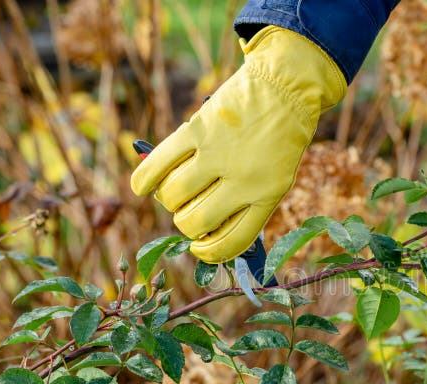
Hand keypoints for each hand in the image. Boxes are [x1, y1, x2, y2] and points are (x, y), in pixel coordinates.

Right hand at [131, 27, 345, 262]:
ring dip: (168, 200)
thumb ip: (246, 205)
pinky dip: (143, 179)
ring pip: (173, 197)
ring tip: (175, 191)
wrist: (285, 86)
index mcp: (268, 195)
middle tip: (188, 212)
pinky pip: (157, 164)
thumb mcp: (276, 178)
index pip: (232, 242)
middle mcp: (243, 179)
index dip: (210, 253)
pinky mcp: (196, 130)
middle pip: (195, 222)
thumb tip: (205, 234)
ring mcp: (218, 154)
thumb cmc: (279, 138)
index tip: (199, 249)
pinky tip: (141, 187)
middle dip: (186, 224)